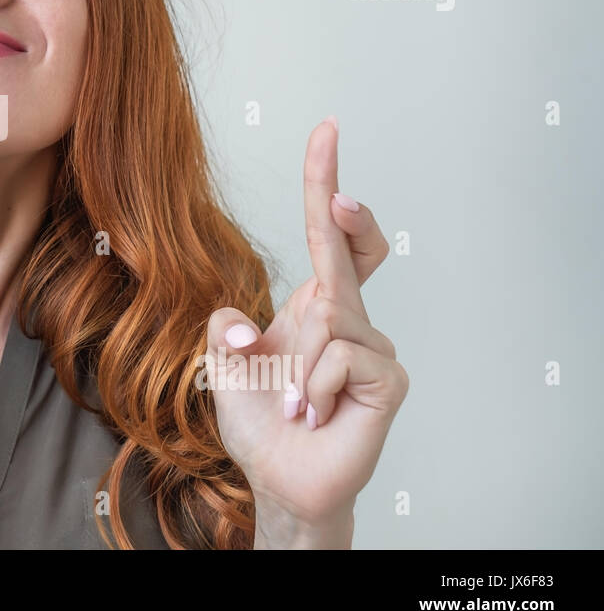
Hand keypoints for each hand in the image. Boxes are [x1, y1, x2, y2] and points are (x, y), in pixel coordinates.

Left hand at [202, 116, 408, 544]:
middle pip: (354, 250)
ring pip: (331, 317)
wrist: (279, 479)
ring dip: (295, 367)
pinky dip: (310, 390)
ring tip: (293, 405)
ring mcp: (373, 347)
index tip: (326, 131)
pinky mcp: (388, 378)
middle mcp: (347, 317)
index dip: (324, 183)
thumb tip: (242, 320)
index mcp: (311, 304)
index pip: (325, 235)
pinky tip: (312, 416)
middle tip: (339, 198)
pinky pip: (341, 357)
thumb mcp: (223, 365)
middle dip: (347, 215)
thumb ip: (224, 329)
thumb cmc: (259, 420)